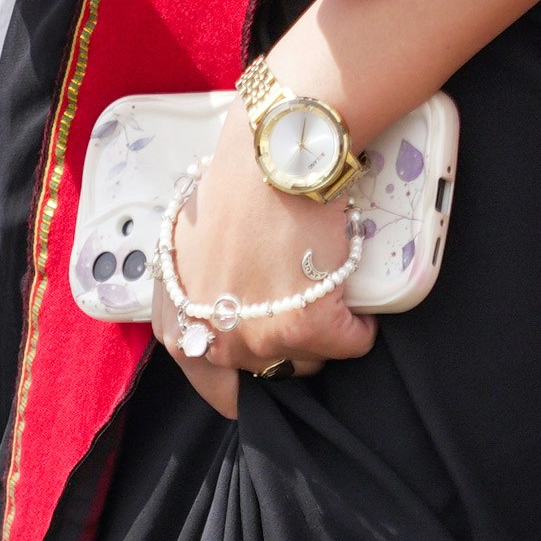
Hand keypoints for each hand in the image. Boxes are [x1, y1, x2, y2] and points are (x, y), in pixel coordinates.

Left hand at [160, 100, 372, 415]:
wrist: (273, 157)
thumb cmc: (234, 186)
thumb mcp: (189, 247)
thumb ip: (199, 290)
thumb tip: (225, 304)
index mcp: (180, 323)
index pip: (210, 383)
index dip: (244, 377)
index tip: (268, 360)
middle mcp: (214, 339)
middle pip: (268, 370)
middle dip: (288, 342)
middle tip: (301, 301)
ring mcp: (260, 337)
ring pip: (310, 359)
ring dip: (325, 333)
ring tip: (326, 289)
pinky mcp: (307, 327)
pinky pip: (350, 343)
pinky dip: (360, 325)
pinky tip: (355, 296)